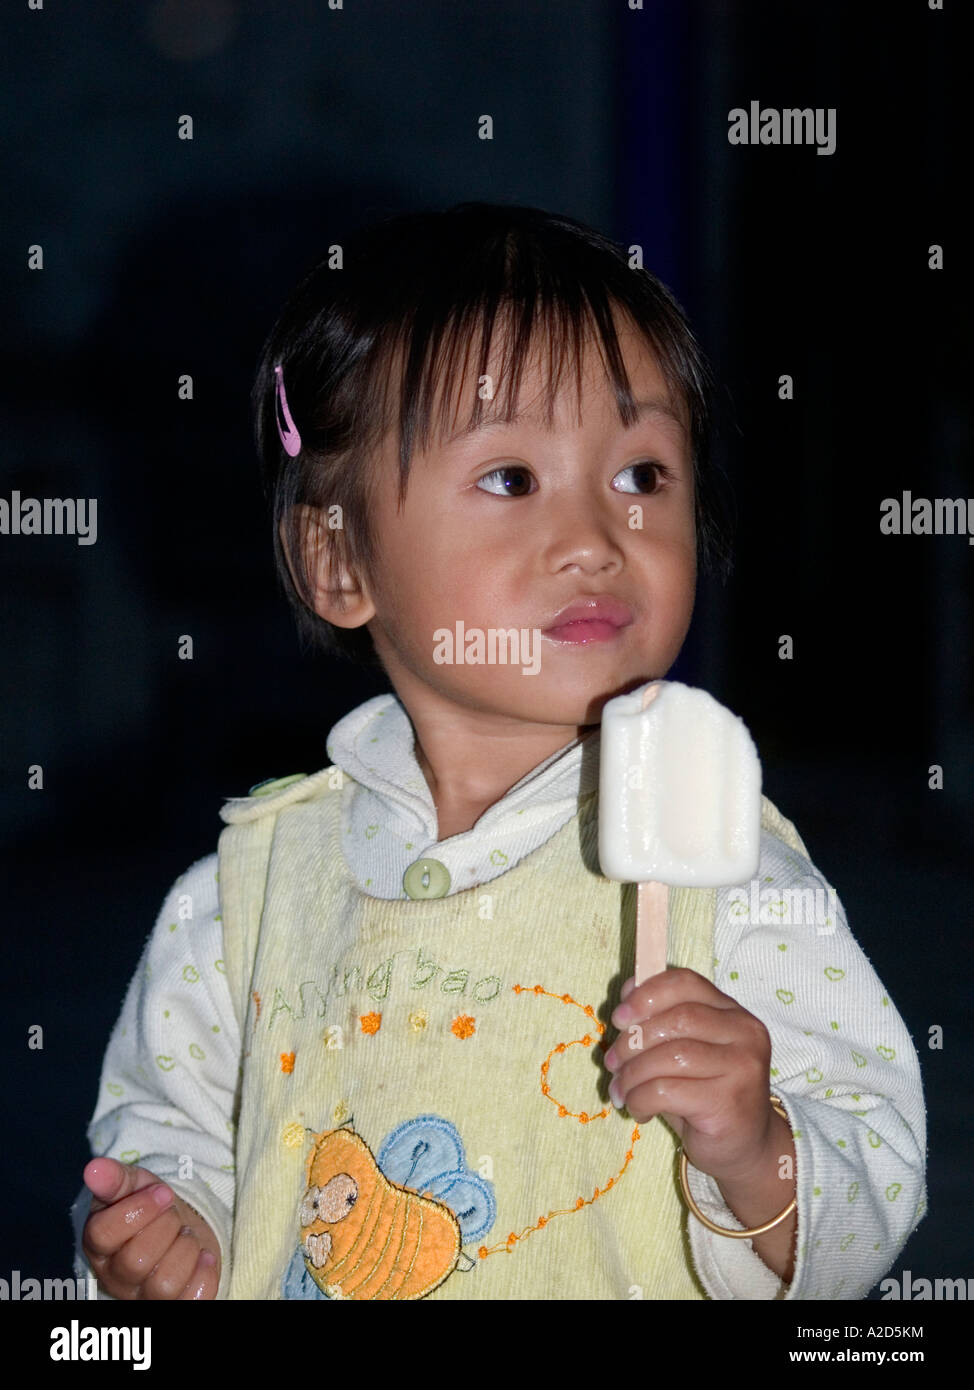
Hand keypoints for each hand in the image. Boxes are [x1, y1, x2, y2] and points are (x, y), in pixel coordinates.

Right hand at [81, 1157, 220, 1299]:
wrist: (183, 1228)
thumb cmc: (153, 1208)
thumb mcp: (134, 1185)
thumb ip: (115, 1178)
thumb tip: (93, 1168)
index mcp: (100, 1245)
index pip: (103, 1234)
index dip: (138, 1209)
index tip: (162, 1193)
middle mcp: (116, 1278)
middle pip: (136, 1260)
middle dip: (165, 1226)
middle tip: (173, 1216)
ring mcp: (145, 1297)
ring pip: (164, 1284)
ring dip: (186, 1250)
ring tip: (185, 1237)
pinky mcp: (176, 1305)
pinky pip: (191, 1301)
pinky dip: (204, 1275)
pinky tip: (203, 1257)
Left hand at [602, 968, 779, 1186]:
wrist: (744, 1147)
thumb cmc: (704, 1093)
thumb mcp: (683, 1051)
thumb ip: (662, 1020)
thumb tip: (627, 989)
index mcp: (732, 1012)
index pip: (686, 983)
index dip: (646, 994)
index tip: (619, 1017)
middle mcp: (744, 1033)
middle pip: (677, 1019)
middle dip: (633, 1040)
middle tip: (612, 1062)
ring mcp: (742, 1067)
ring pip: (671, 1056)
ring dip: (633, 1074)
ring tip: (620, 1090)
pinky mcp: (728, 1102)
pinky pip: (667, 1091)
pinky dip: (640, 1099)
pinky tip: (638, 1109)